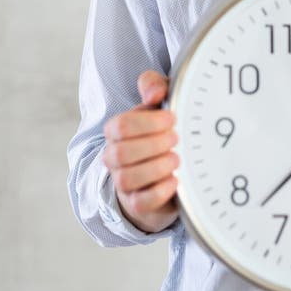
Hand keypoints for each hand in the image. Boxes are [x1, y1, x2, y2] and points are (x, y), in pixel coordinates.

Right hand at [103, 70, 178, 232]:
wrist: (163, 167)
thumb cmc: (160, 130)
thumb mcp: (160, 103)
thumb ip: (155, 87)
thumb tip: (154, 93)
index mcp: (116, 130)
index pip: (121, 125)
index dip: (149, 122)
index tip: (173, 118)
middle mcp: (113, 156)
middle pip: (121, 153)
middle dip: (154, 144)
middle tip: (176, 138)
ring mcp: (123, 182)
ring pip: (128, 179)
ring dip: (157, 167)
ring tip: (176, 158)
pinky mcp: (137, 204)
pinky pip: (141, 202)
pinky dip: (160, 191)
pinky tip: (175, 180)